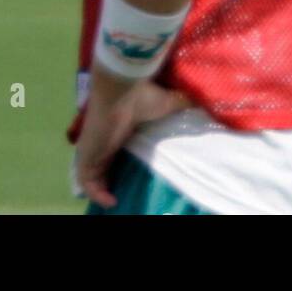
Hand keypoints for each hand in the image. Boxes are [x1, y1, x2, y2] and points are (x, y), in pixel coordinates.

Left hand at [72, 79, 189, 208]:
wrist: (122, 89)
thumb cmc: (143, 96)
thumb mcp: (168, 103)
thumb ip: (181, 105)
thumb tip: (205, 106)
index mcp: (119, 128)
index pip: (116, 150)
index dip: (123, 164)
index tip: (136, 177)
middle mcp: (104, 139)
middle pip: (103, 164)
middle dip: (112, 180)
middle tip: (128, 194)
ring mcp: (93, 148)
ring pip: (93, 174)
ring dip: (103, 189)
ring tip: (119, 201)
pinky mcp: (86, 155)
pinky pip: (86, 179)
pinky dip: (96, 192)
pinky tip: (111, 201)